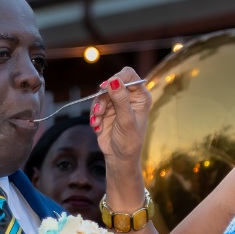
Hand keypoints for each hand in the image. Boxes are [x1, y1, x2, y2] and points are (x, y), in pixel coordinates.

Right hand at [90, 68, 151, 189]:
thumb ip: (120, 100)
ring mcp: (116, 103)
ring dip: (96, 109)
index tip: (105, 87)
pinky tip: (97, 127)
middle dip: (103, 98)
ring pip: (100, 95)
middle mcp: (129, 97)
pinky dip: (94, 116)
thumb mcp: (126, 120)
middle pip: (111, 84)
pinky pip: (95, 106)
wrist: (119, 158)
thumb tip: (114, 80)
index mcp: (140, 96)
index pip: (128, 75)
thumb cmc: (129, 142)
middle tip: (99, 111)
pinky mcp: (106, 111)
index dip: (116, 77)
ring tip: (97, 123)